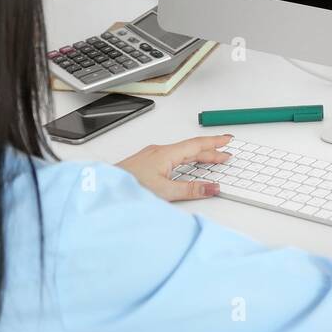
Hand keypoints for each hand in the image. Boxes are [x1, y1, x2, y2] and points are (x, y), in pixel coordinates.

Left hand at [115, 134, 233, 200]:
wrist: (103, 188)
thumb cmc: (128, 187)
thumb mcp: (165, 192)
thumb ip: (191, 190)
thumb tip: (213, 187)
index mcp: (166, 153)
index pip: (197, 145)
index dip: (215, 143)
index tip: (228, 140)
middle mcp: (159, 151)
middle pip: (191, 149)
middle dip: (210, 151)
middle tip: (226, 154)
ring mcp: (151, 155)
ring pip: (181, 152)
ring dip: (198, 155)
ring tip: (211, 160)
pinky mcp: (146, 162)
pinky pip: (172, 156)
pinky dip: (185, 159)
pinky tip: (186, 165)